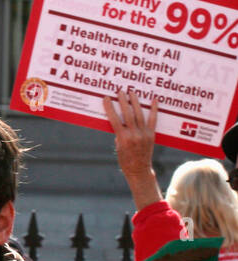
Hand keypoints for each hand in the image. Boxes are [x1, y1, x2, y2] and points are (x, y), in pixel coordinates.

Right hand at [103, 90, 162, 210]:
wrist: (139, 169)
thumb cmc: (125, 159)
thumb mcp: (118, 145)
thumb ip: (119, 132)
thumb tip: (119, 120)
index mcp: (122, 138)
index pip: (114, 119)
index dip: (110, 108)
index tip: (106, 98)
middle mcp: (134, 134)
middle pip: (128, 114)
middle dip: (123, 101)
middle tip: (120, 91)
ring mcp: (144, 134)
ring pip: (139, 114)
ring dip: (135, 102)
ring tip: (132, 92)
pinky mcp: (152, 135)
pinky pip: (153, 120)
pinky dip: (154, 109)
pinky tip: (154, 100)